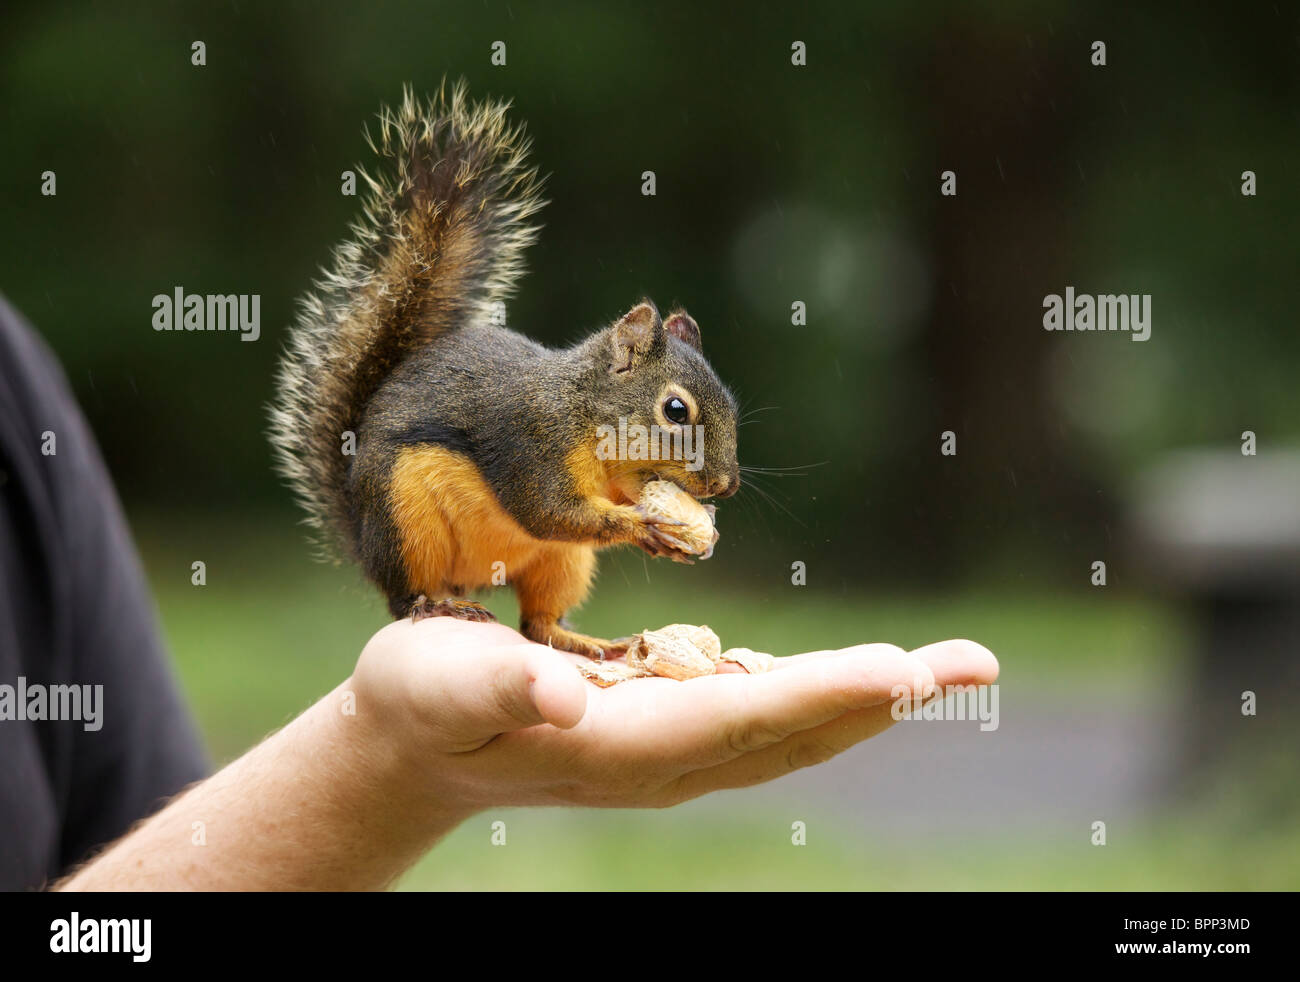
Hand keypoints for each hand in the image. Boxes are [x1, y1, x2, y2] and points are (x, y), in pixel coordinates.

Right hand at [349, 617, 998, 812]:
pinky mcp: (670, 734)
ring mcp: (672, 754)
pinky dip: (826, 697)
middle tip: (972, 664)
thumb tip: (564, 695)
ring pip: (791, 729)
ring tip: (948, 669)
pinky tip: (864, 678)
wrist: (415, 748)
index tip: (903, 672)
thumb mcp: (437, 683)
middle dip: (883, 696)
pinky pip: (767, 718)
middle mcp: (662, 761)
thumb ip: (497, 684)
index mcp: (616, 747)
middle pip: (792, 729)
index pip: (739, 720)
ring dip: (871, 698)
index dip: (823, 695)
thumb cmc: (419, 701)